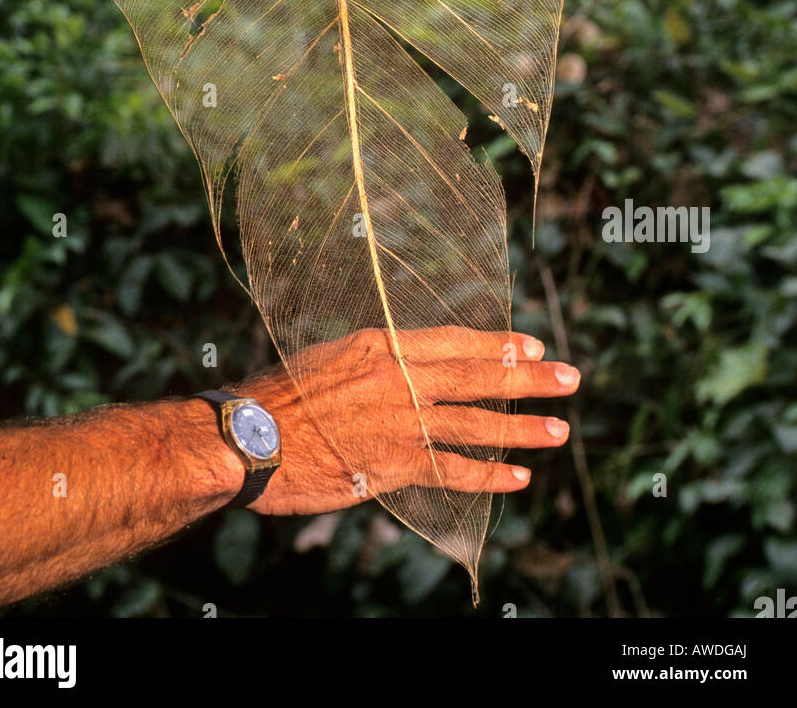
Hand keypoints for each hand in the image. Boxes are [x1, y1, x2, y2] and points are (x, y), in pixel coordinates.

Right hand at [240, 325, 579, 515]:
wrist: (249, 438)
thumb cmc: (277, 396)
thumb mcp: (330, 356)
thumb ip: (375, 360)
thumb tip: (404, 364)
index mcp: (382, 345)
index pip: (455, 341)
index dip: (498, 343)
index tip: (533, 344)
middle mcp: (400, 380)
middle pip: (478, 376)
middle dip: (529, 378)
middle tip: (570, 377)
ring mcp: (401, 424)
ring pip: (476, 424)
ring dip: (523, 427)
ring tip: (559, 430)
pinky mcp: (394, 466)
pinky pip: (453, 471)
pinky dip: (489, 476)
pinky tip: (519, 478)